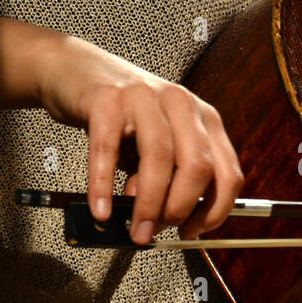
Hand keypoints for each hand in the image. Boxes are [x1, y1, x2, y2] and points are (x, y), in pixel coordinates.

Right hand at [35, 38, 243, 244]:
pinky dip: (104, 187)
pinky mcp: (106, 100)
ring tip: (136, 230)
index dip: (215, 210)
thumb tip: (160, 219)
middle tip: (158, 232)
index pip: (228, 172)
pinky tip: (101, 210)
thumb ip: (165, 177)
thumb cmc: (121, 114)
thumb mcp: (156, 142)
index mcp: (203, 118)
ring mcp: (144, 98)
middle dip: (180, 209)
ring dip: (148, 204)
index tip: (194, 233)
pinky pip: (107, 150)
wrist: (73, 69)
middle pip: (197, 166)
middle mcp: (181, 104)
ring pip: (158, 158)